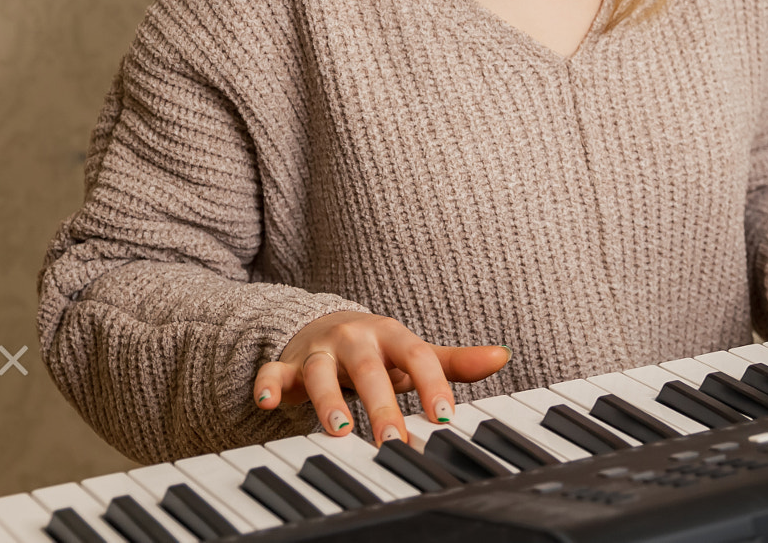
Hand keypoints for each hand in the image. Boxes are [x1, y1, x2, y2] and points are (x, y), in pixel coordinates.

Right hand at [253, 311, 510, 444]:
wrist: (323, 327)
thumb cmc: (377, 349)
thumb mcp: (414, 352)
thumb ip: (455, 361)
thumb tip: (502, 356)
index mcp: (392, 335)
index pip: (417, 357)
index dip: (433, 385)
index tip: (445, 418)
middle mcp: (356, 339)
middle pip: (370, 370)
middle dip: (382, 405)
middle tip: (394, 441)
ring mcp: (319, 351)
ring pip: (321, 373)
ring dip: (328, 401)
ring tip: (339, 430)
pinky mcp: (286, 366)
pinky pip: (272, 372)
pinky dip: (267, 384)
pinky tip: (266, 402)